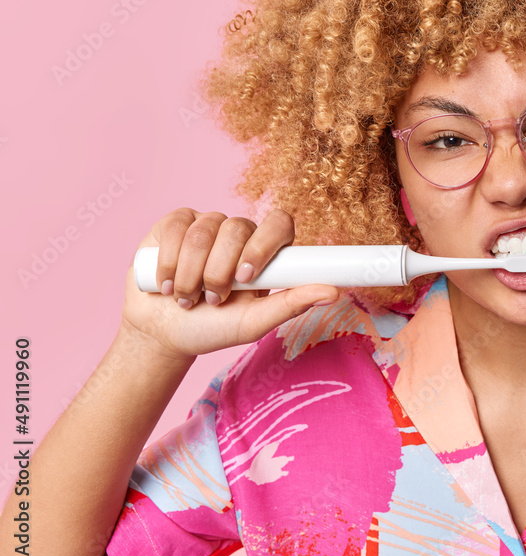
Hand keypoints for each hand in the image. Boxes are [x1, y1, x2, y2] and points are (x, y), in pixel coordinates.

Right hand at [121, 208, 341, 360]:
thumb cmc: (214, 327)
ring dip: (191, 274)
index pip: (280, 224)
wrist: (163, 332)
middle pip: (237, 228)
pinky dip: (168, 262)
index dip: (263, 245)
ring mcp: (208, 224)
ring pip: (204, 231)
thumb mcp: (253, 322)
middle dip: (219, 271)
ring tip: (187, 298)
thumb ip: (290, 304)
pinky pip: (176, 227)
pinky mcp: (176, 223)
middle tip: (213, 300)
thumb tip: (333, 292)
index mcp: (267, 252)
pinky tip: (164, 284)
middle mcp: (240, 233)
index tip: (246, 277)